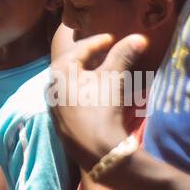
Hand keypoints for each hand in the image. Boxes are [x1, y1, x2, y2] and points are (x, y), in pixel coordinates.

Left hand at [48, 33, 147, 170]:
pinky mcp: (59, 122)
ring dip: (86, 75)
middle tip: (108, 52)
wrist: (98, 152)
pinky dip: (82, 92)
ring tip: (103, 72)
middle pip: (73, 64)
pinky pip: (70, 99)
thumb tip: (139, 37)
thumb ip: (123, 55)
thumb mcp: (114, 78)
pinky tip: (94, 95)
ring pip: (70, 83)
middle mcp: (50, 85)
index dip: (98, 41)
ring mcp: (53, 105)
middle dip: (91, 57)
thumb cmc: (102, 108)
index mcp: (59, 70)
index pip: (80, 48)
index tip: (112, 38)